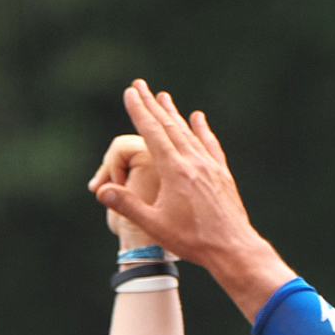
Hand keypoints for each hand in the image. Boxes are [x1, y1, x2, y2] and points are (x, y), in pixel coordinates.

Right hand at [97, 81, 262, 276]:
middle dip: (152, 104)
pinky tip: (198, 118)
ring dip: (174, 114)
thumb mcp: (154, 225)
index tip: (130, 93)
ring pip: (188, 133)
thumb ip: (127, 205)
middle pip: (169, 126)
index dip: (139, 111)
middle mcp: (193, 162)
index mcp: (174, 170)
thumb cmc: (193, 241)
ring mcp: (210, 167)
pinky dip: (202, 130)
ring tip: (163, 96)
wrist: (233, 249)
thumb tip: (101, 191)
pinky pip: (210, 146)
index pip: (152, 133)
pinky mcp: (222, 175)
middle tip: (140, 85)